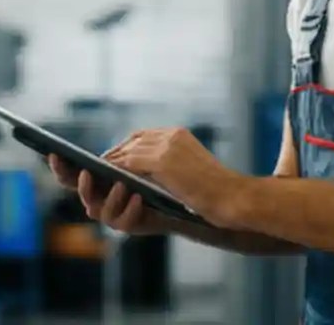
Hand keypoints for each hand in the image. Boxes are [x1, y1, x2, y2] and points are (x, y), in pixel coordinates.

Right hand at [46, 154, 169, 235]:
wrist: (174, 200)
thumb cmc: (150, 178)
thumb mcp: (133, 164)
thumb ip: (117, 160)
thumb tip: (106, 157)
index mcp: (94, 183)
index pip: (70, 176)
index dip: (60, 167)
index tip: (54, 154)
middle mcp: (97, 201)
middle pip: (82, 194)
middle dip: (82, 184)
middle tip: (87, 173)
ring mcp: (110, 215)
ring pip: (100, 209)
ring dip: (110, 197)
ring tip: (122, 184)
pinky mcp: (127, 225)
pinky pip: (122, 220)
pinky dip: (129, 209)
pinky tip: (138, 197)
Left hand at [105, 128, 248, 227]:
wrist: (233, 198)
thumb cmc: (217, 191)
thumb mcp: (192, 169)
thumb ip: (171, 164)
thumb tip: (145, 171)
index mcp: (181, 135)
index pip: (145, 135)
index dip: (128, 145)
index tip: (116, 156)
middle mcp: (173, 136)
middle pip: (134, 140)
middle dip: (116, 151)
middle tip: (102, 164)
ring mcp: (167, 147)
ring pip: (129, 150)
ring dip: (113, 161)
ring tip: (101, 173)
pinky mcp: (163, 162)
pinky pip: (130, 162)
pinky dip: (118, 169)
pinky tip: (110, 178)